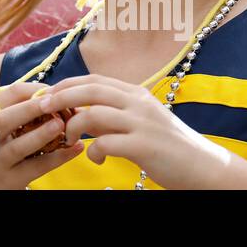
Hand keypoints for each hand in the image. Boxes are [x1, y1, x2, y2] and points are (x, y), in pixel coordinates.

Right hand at [0, 81, 82, 189]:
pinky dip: (58, 158)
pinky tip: (74, 148)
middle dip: (30, 108)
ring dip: (42, 134)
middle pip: (5, 119)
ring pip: (19, 146)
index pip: (5, 95)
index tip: (52, 90)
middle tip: (54, 101)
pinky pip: (36, 167)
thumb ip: (12, 110)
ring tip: (61, 124)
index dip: (31, 89)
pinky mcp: (10, 180)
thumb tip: (50, 94)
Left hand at [47, 74, 230, 188]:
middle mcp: (137, 102)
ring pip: (93, 114)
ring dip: (73, 126)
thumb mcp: (140, 121)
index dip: (66, 84)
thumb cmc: (168, 146)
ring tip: (69, 139)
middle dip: (60, 97)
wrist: (204, 166)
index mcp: (135, 93)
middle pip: (89, 90)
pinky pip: (105, 143)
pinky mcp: (143, 146)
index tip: (47, 94)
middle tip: (42, 109)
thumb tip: (81, 114)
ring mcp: (141, 123)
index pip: (93, 80)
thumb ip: (113, 115)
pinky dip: (94, 151)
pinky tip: (97, 158)